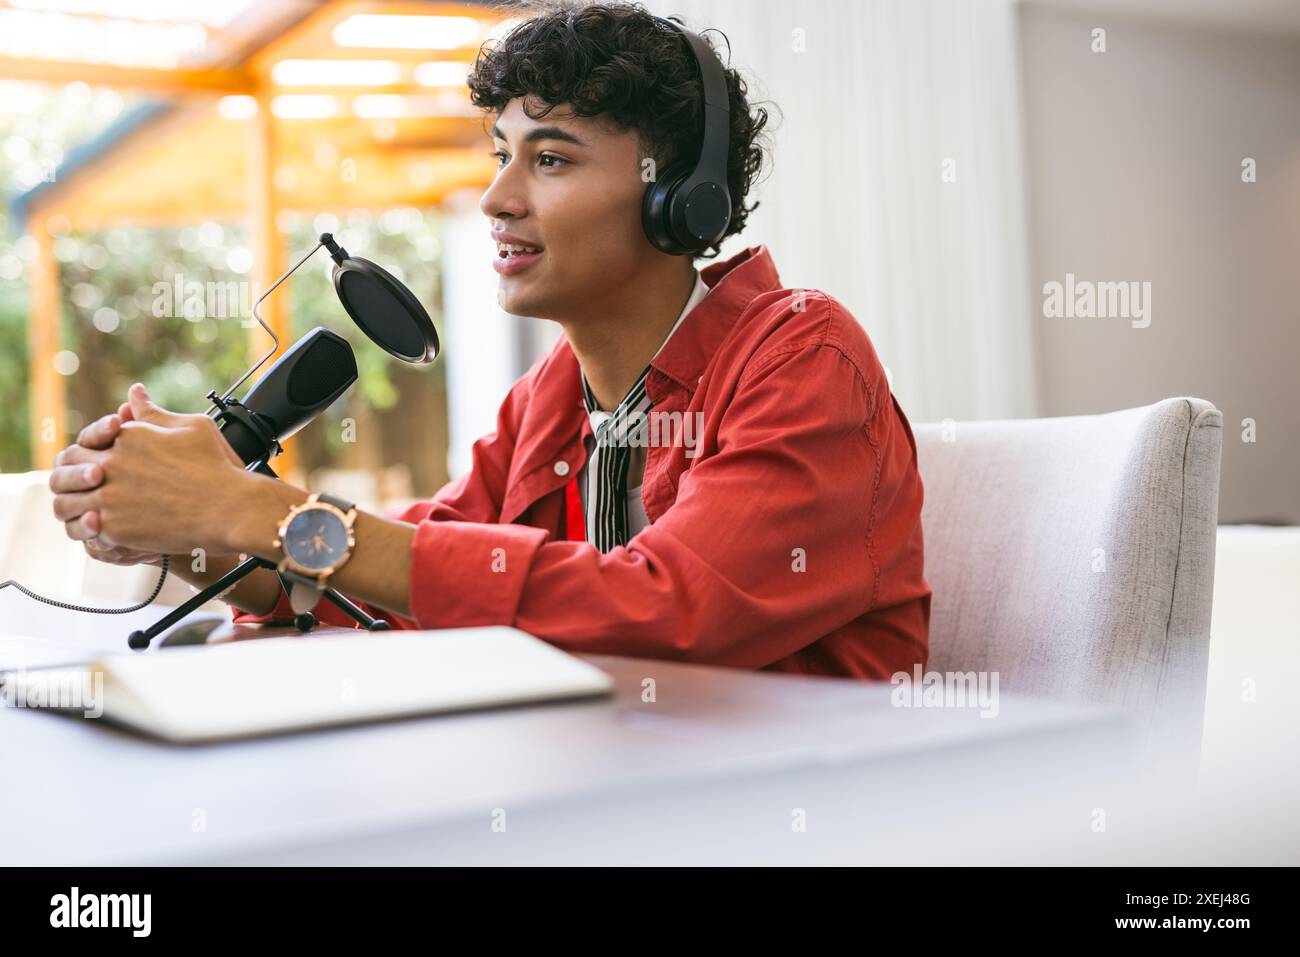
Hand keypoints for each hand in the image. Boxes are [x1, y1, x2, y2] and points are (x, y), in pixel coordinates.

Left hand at [49, 383, 250, 555]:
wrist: (230, 508)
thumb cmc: (217, 466)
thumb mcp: (191, 427)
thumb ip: (154, 412)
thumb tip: (134, 392)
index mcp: (127, 436)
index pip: (87, 440)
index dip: (90, 452)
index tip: (103, 465)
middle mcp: (111, 463)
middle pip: (67, 467)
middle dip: (73, 477)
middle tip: (89, 488)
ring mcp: (109, 496)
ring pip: (66, 502)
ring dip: (74, 506)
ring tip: (92, 512)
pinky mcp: (113, 528)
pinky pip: (84, 529)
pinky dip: (90, 530)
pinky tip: (107, 530)